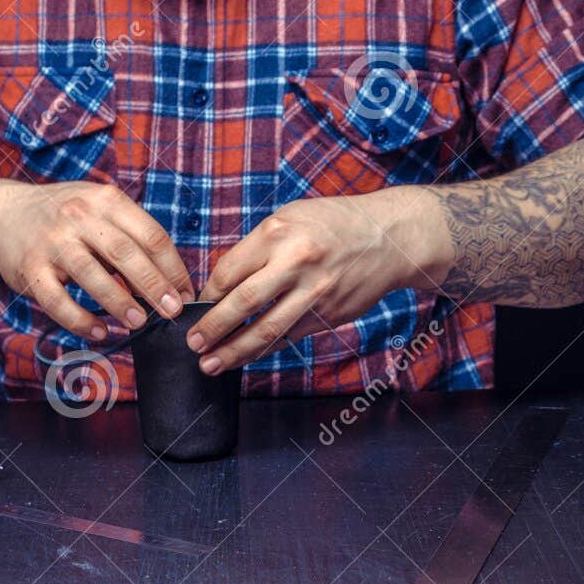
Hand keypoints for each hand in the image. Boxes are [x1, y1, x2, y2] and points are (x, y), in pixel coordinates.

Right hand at [0, 179, 193, 337]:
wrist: (2, 216)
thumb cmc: (64, 218)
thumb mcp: (98, 210)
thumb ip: (130, 237)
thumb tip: (169, 282)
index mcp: (105, 200)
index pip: (151, 234)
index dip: (173, 268)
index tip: (186, 294)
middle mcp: (79, 216)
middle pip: (126, 254)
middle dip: (155, 286)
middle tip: (172, 313)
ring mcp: (52, 242)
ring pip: (92, 275)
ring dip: (120, 302)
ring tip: (140, 322)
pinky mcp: (30, 270)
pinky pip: (58, 301)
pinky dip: (81, 320)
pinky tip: (100, 331)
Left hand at [190, 188, 449, 371]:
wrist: (390, 239)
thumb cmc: (334, 224)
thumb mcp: (291, 218)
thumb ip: (258, 248)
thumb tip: (223, 283)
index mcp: (278, 234)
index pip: (229, 271)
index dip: (206, 295)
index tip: (193, 309)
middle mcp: (295, 263)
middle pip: (242, 304)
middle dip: (212, 329)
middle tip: (193, 344)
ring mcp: (314, 293)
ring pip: (266, 330)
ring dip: (234, 352)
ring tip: (212, 364)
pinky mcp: (328, 315)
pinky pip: (290, 336)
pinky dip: (266, 349)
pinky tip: (248, 357)